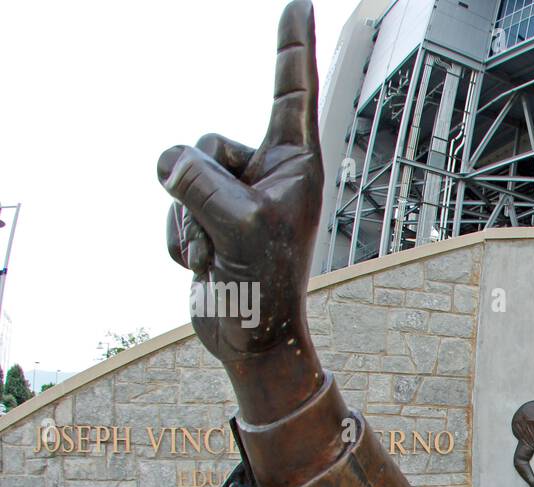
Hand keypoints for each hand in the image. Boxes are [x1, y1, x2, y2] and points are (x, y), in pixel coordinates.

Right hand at [158, 1, 323, 420]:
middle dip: (200, 187)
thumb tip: (168, 162)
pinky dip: (176, 237)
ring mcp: (236, 196)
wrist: (251, 339)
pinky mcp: (208, 218)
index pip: (291, 91)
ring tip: (215, 253)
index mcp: (297, 167)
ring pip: (181, 173)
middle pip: (208, 142)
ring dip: (186, 218)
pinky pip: (171, 206)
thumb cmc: (265, 286)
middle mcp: (268, 174)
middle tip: (228, 232)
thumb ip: (200, 181)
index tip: (298, 2)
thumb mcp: (238, 226)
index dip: (291, 45)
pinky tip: (201, 264)